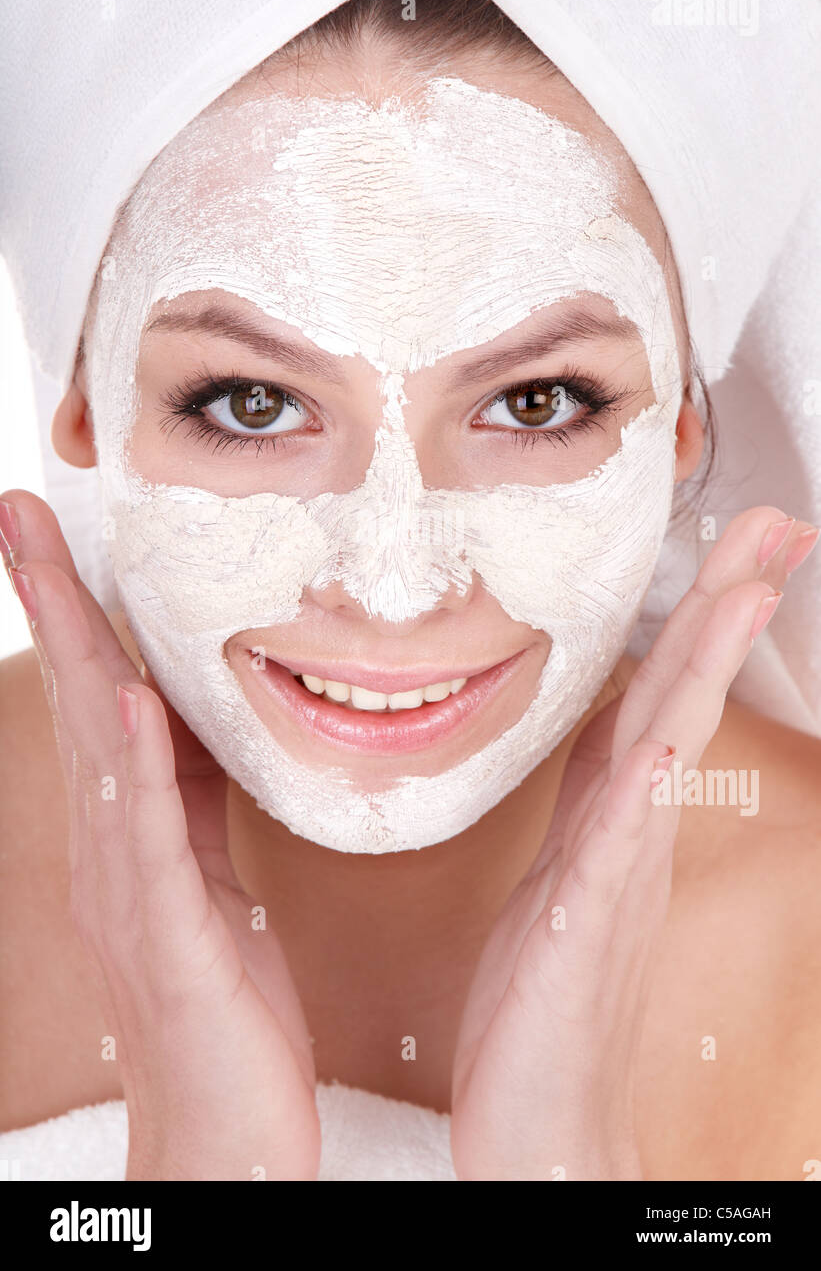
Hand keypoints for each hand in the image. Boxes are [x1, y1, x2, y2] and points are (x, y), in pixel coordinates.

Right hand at [1, 489, 319, 1180]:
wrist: (225, 1137)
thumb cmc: (227, 1012)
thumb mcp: (219, 880)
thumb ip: (201, 804)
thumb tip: (204, 723)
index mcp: (134, 832)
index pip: (112, 697)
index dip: (90, 612)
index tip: (67, 530)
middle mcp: (113, 849)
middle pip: (85, 700)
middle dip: (54, 599)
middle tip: (23, 509)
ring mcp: (127, 890)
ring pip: (98, 747)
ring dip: (78, 649)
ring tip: (48, 556)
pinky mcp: (163, 936)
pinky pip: (145, 837)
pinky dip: (135, 765)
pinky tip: (133, 700)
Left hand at [450, 506, 817, 1180]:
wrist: (541, 1127)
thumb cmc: (540, 1012)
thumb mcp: (560, 881)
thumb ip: (585, 810)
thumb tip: (605, 745)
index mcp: (613, 819)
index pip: (662, 694)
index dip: (697, 618)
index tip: (737, 548)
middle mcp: (626, 834)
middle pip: (680, 694)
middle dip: (726, 603)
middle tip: (773, 526)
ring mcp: (614, 876)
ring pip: (665, 743)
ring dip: (704, 660)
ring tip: (747, 583)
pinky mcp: (582, 928)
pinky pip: (617, 843)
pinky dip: (644, 786)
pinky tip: (665, 742)